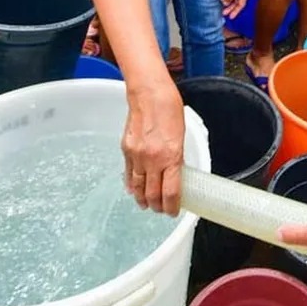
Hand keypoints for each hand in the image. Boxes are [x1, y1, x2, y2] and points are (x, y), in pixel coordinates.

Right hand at [123, 80, 185, 214]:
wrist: (149, 94)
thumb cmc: (169, 109)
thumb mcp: (181, 136)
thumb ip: (176, 157)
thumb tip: (174, 173)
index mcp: (171, 156)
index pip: (170, 192)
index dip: (171, 207)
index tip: (173, 212)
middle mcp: (153, 160)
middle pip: (152, 194)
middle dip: (157, 206)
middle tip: (161, 209)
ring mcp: (137, 156)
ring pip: (137, 187)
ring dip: (143, 199)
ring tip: (147, 204)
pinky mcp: (126, 150)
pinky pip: (128, 174)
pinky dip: (131, 185)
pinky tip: (133, 190)